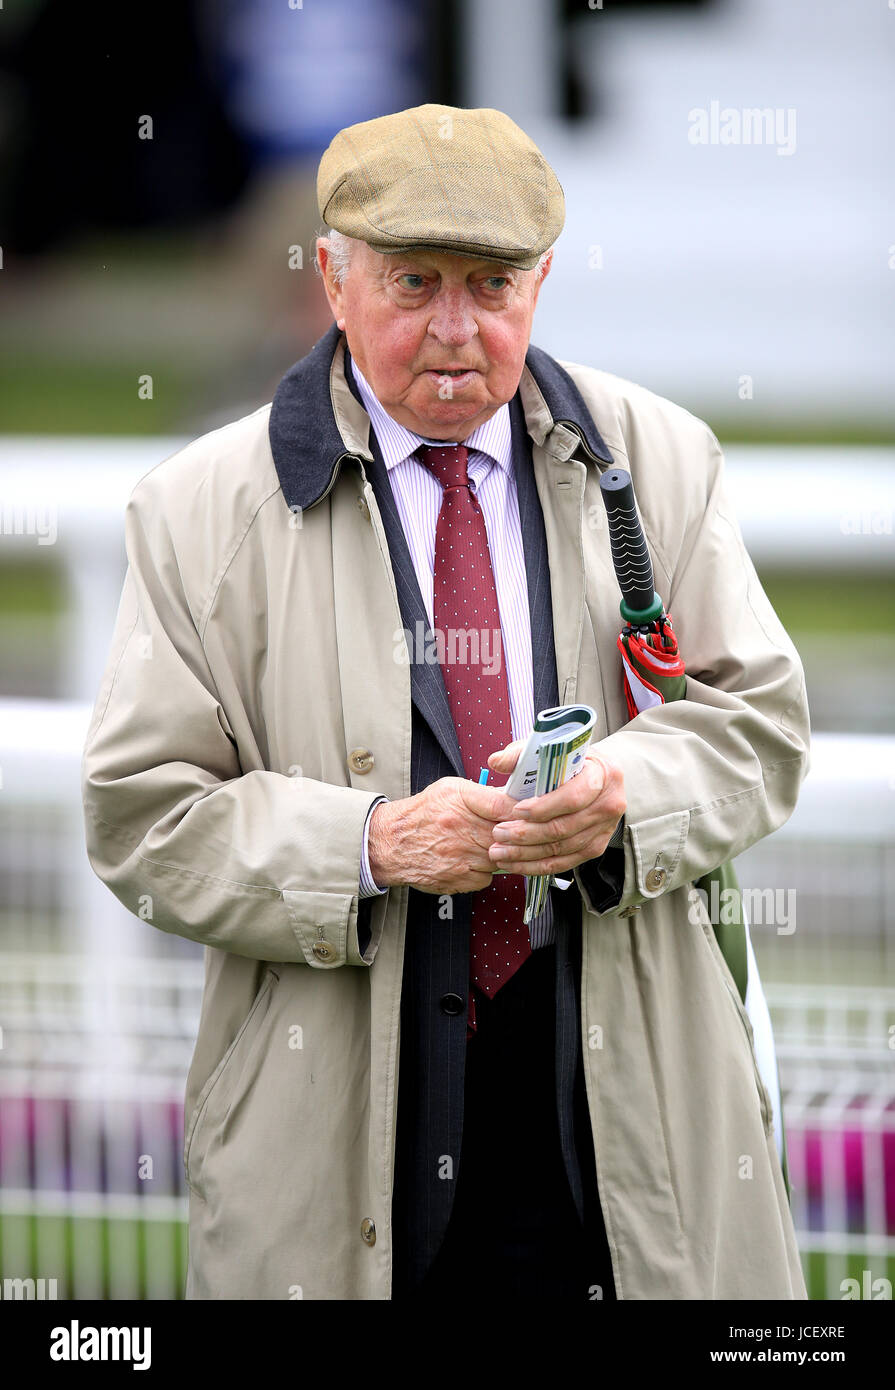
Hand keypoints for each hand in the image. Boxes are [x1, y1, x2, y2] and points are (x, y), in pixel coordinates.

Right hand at [367, 776, 519, 894]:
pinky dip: (484, 871)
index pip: (503, 805)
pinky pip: (487, 877)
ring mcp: (461, 856)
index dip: (520, 811)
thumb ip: (482, 793)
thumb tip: (512, 796)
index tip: (526, 814)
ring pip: (501, 858)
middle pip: (507, 834)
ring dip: (499, 853)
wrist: (391, 842)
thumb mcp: (449, 790)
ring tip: (483, 845)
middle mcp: (461, 829)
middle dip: (513, 834)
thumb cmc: (421, 815)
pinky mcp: (458, 878)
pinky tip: (472, 860)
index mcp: (460, 801)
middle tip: (509, 832)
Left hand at [484, 742, 625, 877]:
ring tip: (500, 851)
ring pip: (561, 849)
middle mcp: (608, 804)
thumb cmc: (572, 762)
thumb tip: (496, 761)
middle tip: (499, 833)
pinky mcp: (595, 847)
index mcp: (602, 774)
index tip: (517, 811)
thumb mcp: (551, 749)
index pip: (573, 797)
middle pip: (564, 827)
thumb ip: (522, 754)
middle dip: (526, 834)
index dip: (543, 807)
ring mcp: (604, 829)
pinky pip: (564, 863)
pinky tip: (515, 863)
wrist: (600, 776)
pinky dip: (537, 866)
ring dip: (526, 854)